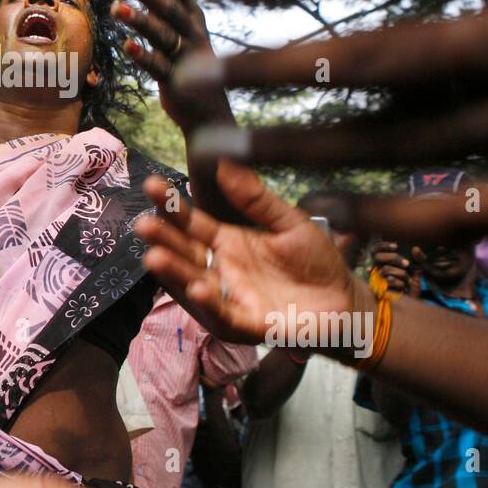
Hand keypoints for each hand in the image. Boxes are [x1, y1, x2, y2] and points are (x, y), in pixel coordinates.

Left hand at [114, 0, 228, 130]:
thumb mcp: (180, 28)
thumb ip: (164, 1)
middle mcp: (194, 33)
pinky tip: (127, 46)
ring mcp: (188, 57)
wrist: (210, 113)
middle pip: (168, 6)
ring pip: (162, 34)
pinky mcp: (179, 82)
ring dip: (139, 20)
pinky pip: (159, 67)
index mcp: (193, 16)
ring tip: (115, 7)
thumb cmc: (190, 63)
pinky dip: (144, 56)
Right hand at [134, 159, 368, 350]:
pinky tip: (200, 289)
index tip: (152, 185)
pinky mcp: (251, 324)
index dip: (171, 206)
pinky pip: (226, 316)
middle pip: (185, 255)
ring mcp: (233, 298)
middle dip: (163, 241)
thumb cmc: (315, 260)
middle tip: (143, 224)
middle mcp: (222, 270)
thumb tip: (225, 163)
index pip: (191, 223)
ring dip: (175, 274)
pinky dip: (211, 305)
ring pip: (196, 286)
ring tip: (154, 258)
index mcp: (228, 242)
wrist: (345, 299)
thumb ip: (256, 198)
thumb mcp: (288, 221)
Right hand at [368, 240, 418, 297]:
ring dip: (401, 273)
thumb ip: (419, 257)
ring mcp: (378, 279)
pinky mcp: (380, 289)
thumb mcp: (419, 267)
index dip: (383, 246)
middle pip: (378, 257)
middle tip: (407, 264)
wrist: (413, 298)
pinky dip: (400, 283)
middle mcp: (378, 268)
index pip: (375, 249)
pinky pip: (389, 282)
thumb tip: (415, 249)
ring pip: (384, 269)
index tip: (396, 246)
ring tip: (408, 279)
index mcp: (384, 260)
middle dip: (394, 258)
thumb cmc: (413, 279)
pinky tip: (404, 287)